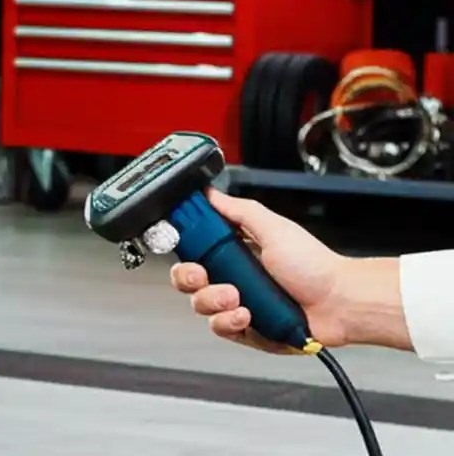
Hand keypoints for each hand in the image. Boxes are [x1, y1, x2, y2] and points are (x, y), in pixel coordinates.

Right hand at [170, 188, 354, 352]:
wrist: (340, 303)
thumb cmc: (315, 266)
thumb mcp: (274, 228)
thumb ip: (238, 210)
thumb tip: (210, 194)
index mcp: (235, 252)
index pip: (194, 249)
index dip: (183, 251)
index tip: (184, 249)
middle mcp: (232, 278)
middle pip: (188, 280)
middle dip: (189, 278)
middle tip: (202, 275)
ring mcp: (237, 304)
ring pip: (201, 305)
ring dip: (212, 300)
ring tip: (237, 297)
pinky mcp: (246, 330)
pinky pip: (221, 328)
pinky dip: (229, 322)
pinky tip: (245, 314)